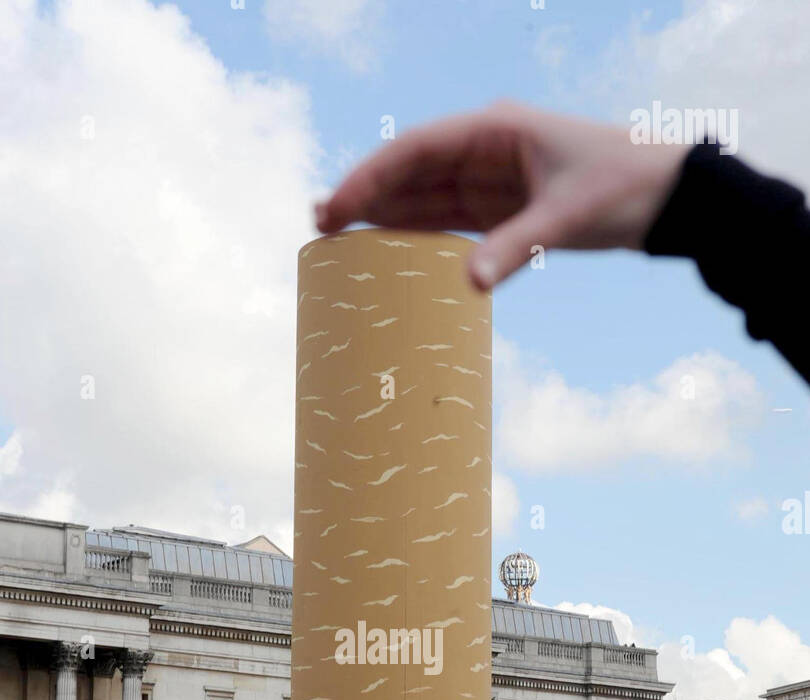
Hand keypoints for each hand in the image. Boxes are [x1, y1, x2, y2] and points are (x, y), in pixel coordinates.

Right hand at [315, 101, 687, 290]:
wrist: (666, 196)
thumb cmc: (623, 186)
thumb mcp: (567, 217)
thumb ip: (515, 248)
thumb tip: (468, 285)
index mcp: (495, 130)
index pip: (417, 149)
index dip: (371, 176)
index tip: (337, 205)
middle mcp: (486, 149)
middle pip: (411, 171)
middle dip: (365, 195)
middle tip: (318, 224)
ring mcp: (492, 180)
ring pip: (424, 196)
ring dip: (383, 214)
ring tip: (337, 235)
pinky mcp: (504, 210)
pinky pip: (448, 220)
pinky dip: (416, 232)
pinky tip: (385, 247)